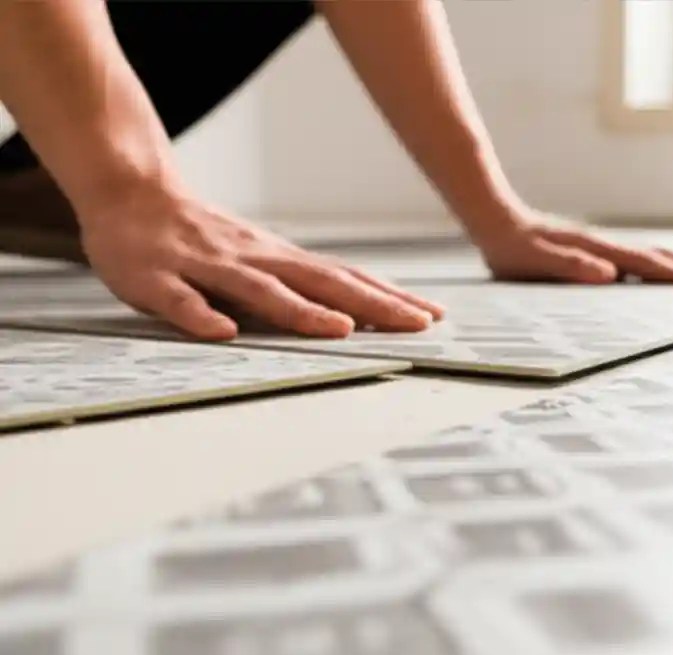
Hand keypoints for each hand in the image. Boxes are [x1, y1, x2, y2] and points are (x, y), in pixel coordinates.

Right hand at [78, 186, 443, 340]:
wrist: (131, 194)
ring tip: (340, 330)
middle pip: (321, 282)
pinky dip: (201, 316)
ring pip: (260, 290)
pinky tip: (222, 333)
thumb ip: (300, 286)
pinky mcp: (159, 277)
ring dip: (301, 311)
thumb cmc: (202, 238)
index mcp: (281, 259)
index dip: (389, 298)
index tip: (432, 317)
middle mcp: (255, 259)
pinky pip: (180, 299)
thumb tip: (358, 313)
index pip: (346, 279)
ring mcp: (208, 266)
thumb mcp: (260, 260)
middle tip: (416, 325)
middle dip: (371, 304)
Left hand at [470, 211, 672, 285]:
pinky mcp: (596, 252)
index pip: (650, 265)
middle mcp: (608, 246)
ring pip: (654, 256)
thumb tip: (610, 274)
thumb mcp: (537, 261)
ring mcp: (604, 247)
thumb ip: (572, 267)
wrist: (495, 217)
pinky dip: (662, 269)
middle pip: (662, 257)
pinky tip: (664, 279)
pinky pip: (638, 262)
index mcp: (600, 251)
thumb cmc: (513, 248)